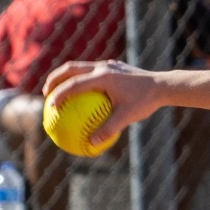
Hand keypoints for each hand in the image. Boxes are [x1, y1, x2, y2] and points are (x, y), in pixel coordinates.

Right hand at [42, 59, 162, 150]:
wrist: (163, 85)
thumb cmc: (145, 101)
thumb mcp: (127, 117)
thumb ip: (108, 129)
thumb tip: (92, 144)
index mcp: (102, 77)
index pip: (74, 85)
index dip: (60, 95)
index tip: (50, 106)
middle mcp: (102, 67)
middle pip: (71, 69)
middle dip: (55, 79)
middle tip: (46, 93)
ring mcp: (108, 65)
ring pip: (80, 67)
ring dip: (67, 77)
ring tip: (59, 90)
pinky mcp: (113, 67)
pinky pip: (91, 71)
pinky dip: (82, 79)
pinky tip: (82, 94)